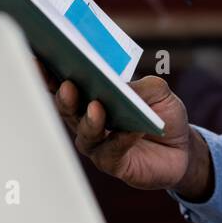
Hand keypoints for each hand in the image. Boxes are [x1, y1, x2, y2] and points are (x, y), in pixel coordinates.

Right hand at [37, 59, 212, 198]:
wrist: (183, 149)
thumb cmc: (162, 115)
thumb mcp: (158, 91)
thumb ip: (141, 86)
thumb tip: (123, 87)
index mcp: (91, 97)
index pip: (64, 84)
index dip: (49, 73)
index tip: (38, 58)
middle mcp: (88, 121)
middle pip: (68, 109)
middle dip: (65, 97)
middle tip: (67, 84)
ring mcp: (98, 145)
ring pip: (86, 134)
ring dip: (90, 120)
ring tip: (96, 107)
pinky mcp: (114, 164)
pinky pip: (112, 152)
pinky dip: (121, 139)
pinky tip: (131, 129)